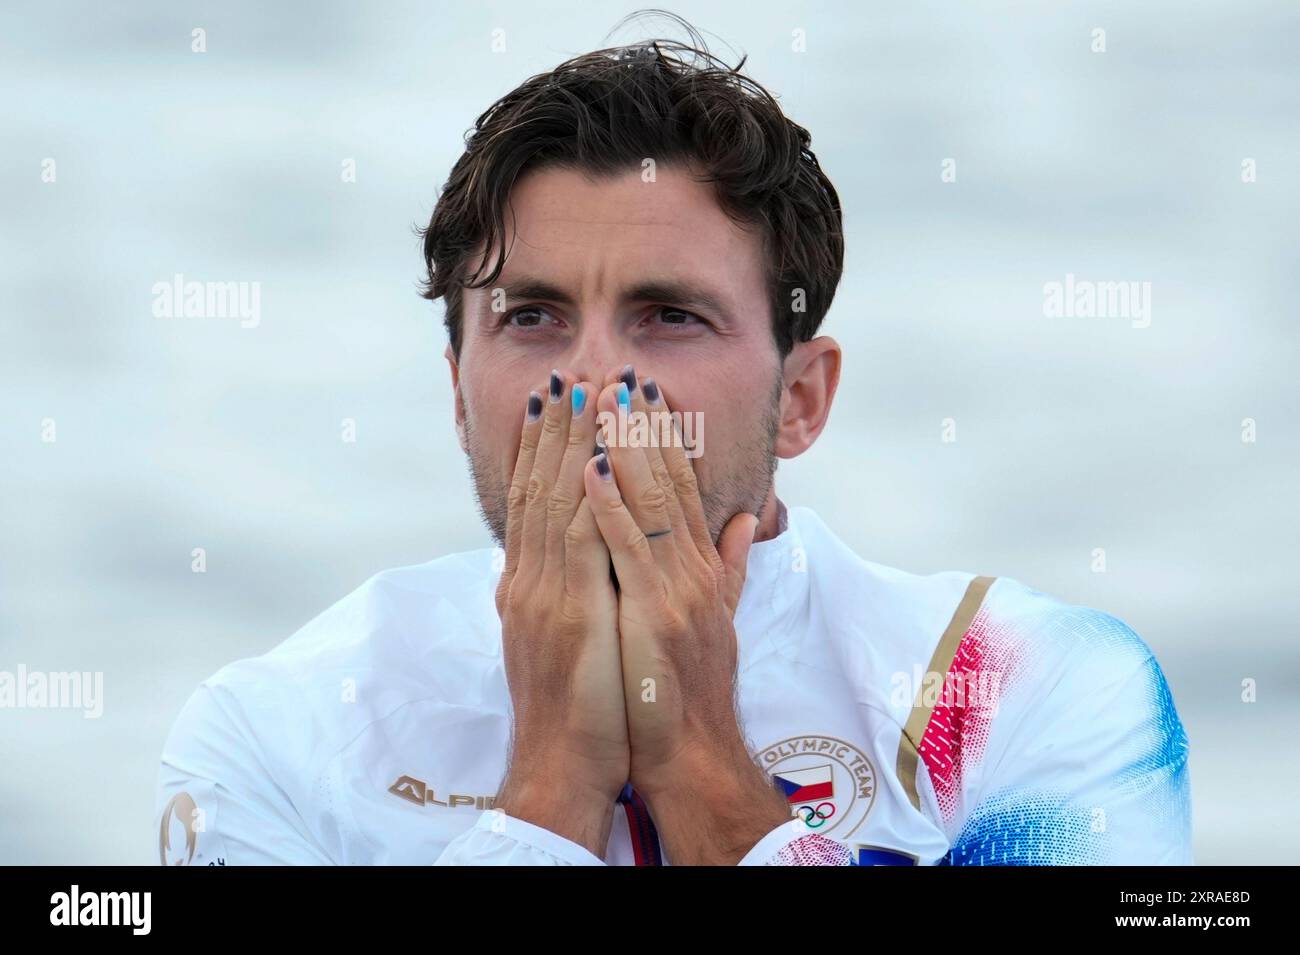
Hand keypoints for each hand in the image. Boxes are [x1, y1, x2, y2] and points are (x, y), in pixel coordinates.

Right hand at [493, 370, 626, 857]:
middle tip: (568, 373)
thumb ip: (589, 585)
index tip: (558, 399)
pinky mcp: (568, 613)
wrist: (560, 764)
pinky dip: (585, 497)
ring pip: (555, 502)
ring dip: (570, 444)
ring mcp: (543, 593)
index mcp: (533, 583)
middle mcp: (529, 579)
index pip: (536, 501)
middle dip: (556, 429)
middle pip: (540, 488)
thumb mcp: (581, 635)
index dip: (546, 448)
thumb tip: (597, 552)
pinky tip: (594, 458)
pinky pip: (577, 542)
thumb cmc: (579, 705)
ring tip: (581, 391)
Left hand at [583, 366, 790, 862]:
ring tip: (604, 398)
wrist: (690, 752)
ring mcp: (677, 589)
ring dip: (626, 447)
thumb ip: (727, 566)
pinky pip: (630, 549)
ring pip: (651, 503)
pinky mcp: (655, 614)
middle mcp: (693, 570)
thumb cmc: (690, 690)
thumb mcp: (717, 619)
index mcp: (700, 569)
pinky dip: (610, 505)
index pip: (684, 489)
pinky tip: (590, 467)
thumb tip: (742, 521)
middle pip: (669, 484)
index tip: (646, 394)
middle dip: (645, 427)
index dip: (666, 440)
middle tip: (624, 373)